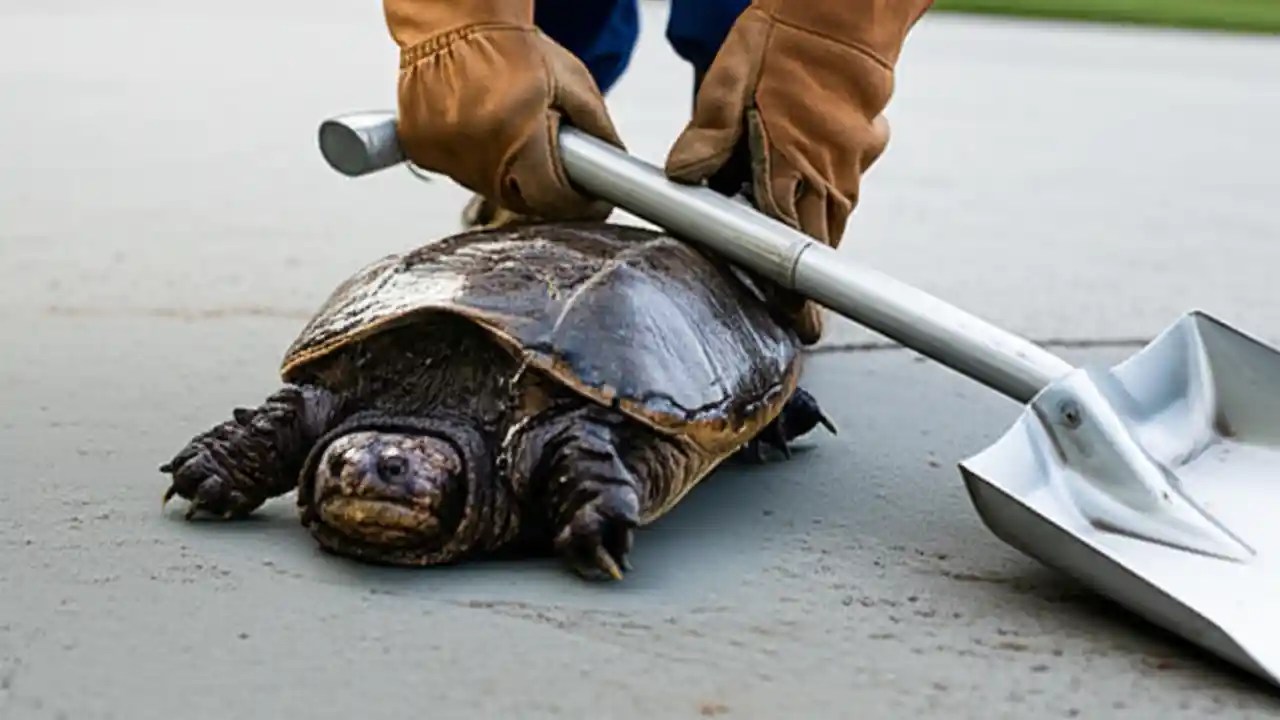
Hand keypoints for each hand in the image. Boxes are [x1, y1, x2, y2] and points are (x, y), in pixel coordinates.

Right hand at [386, 0, 624, 220]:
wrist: (454, 20)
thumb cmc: (509, 43)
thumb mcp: (571, 82)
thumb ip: (598, 128)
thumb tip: (616, 164)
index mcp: (516, 137)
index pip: (553, 198)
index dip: (578, 203)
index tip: (590, 202)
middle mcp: (476, 153)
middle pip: (521, 202)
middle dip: (543, 190)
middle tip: (554, 163)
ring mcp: (445, 155)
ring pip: (488, 189)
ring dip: (507, 174)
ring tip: (513, 131)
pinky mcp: (421, 150)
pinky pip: (458, 172)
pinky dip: (473, 159)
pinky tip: (481, 128)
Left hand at [665, 0, 930, 342]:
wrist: (849, 4)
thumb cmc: (788, 35)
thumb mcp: (733, 70)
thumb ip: (710, 127)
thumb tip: (683, 174)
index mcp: (790, 158)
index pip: (787, 238)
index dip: (790, 284)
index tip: (798, 318)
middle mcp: (828, 167)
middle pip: (817, 239)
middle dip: (804, 275)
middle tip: (797, 310)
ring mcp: (852, 158)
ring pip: (833, 216)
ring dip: (813, 236)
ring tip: (795, 257)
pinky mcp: (866, 143)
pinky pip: (844, 185)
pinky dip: (825, 197)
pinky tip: (804, 187)